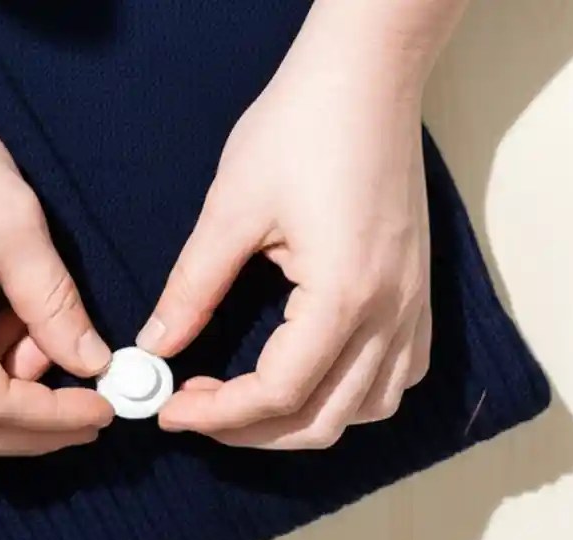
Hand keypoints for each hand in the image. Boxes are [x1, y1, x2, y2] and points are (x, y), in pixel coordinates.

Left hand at [137, 8, 436, 449]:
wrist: (368, 76)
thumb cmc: (302, 126)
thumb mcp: (232, 209)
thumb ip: (192, 288)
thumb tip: (154, 345)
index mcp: (344, 295)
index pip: (279, 393)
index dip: (218, 416)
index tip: (168, 409)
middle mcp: (390, 313)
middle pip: (322, 420)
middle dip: (250, 431)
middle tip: (193, 410)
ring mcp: (412, 305)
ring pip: (366, 409)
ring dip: (302, 421)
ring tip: (244, 402)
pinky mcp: (418, 292)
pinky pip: (396, 376)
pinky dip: (351, 395)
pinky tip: (309, 377)